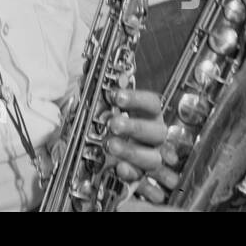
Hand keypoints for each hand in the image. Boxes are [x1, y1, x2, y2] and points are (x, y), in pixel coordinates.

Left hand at [105, 88, 179, 203]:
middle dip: (134, 127)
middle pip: (156, 131)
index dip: (137, 99)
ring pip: (152, 157)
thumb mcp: (102, 107)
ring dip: (131, 151)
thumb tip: (89, 68)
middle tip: (113, 124)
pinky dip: (130, 173)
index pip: (152, 103)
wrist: (106, 156)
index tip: (115, 96)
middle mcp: (154, 136)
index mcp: (148, 115)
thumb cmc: (110, 126)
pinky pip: (142, 178)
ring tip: (110, 146)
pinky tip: (118, 168)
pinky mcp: (142, 176)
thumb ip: (98, 92)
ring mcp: (151, 157)